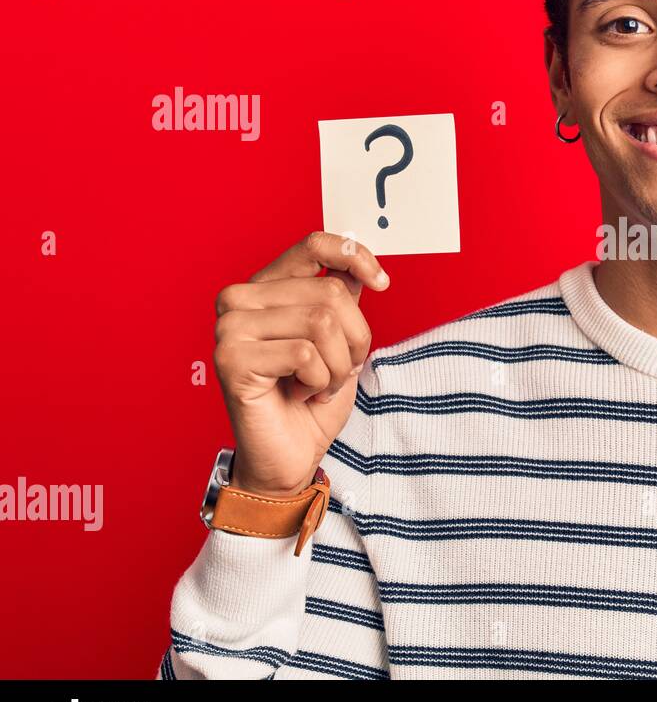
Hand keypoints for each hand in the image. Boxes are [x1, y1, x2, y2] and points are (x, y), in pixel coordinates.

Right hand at [212, 231, 388, 496]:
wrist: (289, 457)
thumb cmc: (312, 400)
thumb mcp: (340, 341)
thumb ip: (341, 299)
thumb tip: (357, 266)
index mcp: (266, 287)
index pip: (315, 244)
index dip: (355, 257)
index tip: (382, 283)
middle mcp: (240, 299)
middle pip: (329, 292)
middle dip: (354, 339)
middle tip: (340, 369)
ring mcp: (230, 328)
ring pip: (321, 323)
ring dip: (337, 365)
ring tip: (318, 385)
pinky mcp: (231, 359)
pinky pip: (305, 354)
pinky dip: (319, 381)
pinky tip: (300, 394)